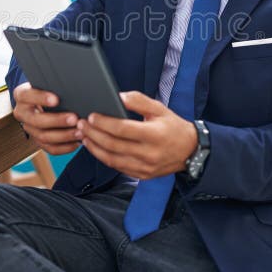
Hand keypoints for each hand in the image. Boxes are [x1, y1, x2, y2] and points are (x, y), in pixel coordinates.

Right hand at [12, 82, 79, 154]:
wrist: (39, 100)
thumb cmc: (46, 88)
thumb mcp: (46, 83)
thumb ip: (54, 85)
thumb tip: (72, 86)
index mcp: (21, 95)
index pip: (27, 96)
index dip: (41, 98)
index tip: (56, 99)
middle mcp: (22, 113)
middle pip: (37, 121)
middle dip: (57, 120)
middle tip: (74, 118)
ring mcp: (29, 128)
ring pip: (43, 137)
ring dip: (64, 136)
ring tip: (79, 132)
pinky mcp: (37, 140)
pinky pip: (49, 148)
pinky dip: (64, 147)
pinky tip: (76, 143)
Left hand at [76, 91, 196, 179]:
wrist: (191, 151)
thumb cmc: (173, 127)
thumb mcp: (160, 109)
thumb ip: (139, 101)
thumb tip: (118, 96)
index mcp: (154, 134)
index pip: (123, 129)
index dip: (104, 123)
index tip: (91, 116)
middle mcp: (149, 153)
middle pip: (113, 144)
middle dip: (94, 133)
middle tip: (81, 124)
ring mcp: (145, 167)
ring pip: (112, 159)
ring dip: (94, 147)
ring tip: (84, 136)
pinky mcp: (141, 175)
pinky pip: (117, 167)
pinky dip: (104, 157)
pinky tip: (96, 148)